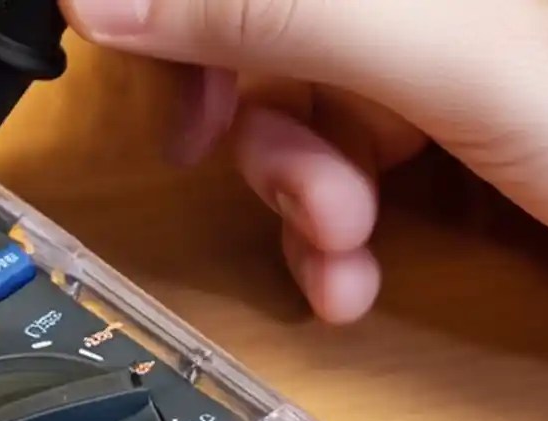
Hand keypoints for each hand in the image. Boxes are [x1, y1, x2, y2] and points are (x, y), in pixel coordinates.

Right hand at [59, 0, 547, 322]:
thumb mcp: (442, 58)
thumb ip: (270, 11)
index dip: (166, 3)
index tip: (105, 40)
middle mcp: (411, 3)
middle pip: (253, 26)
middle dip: (234, 104)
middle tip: (206, 146)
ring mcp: (427, 59)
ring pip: (289, 109)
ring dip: (287, 194)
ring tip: (335, 239)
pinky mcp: (438, 132)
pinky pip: (336, 167)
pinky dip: (324, 230)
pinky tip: (349, 268)